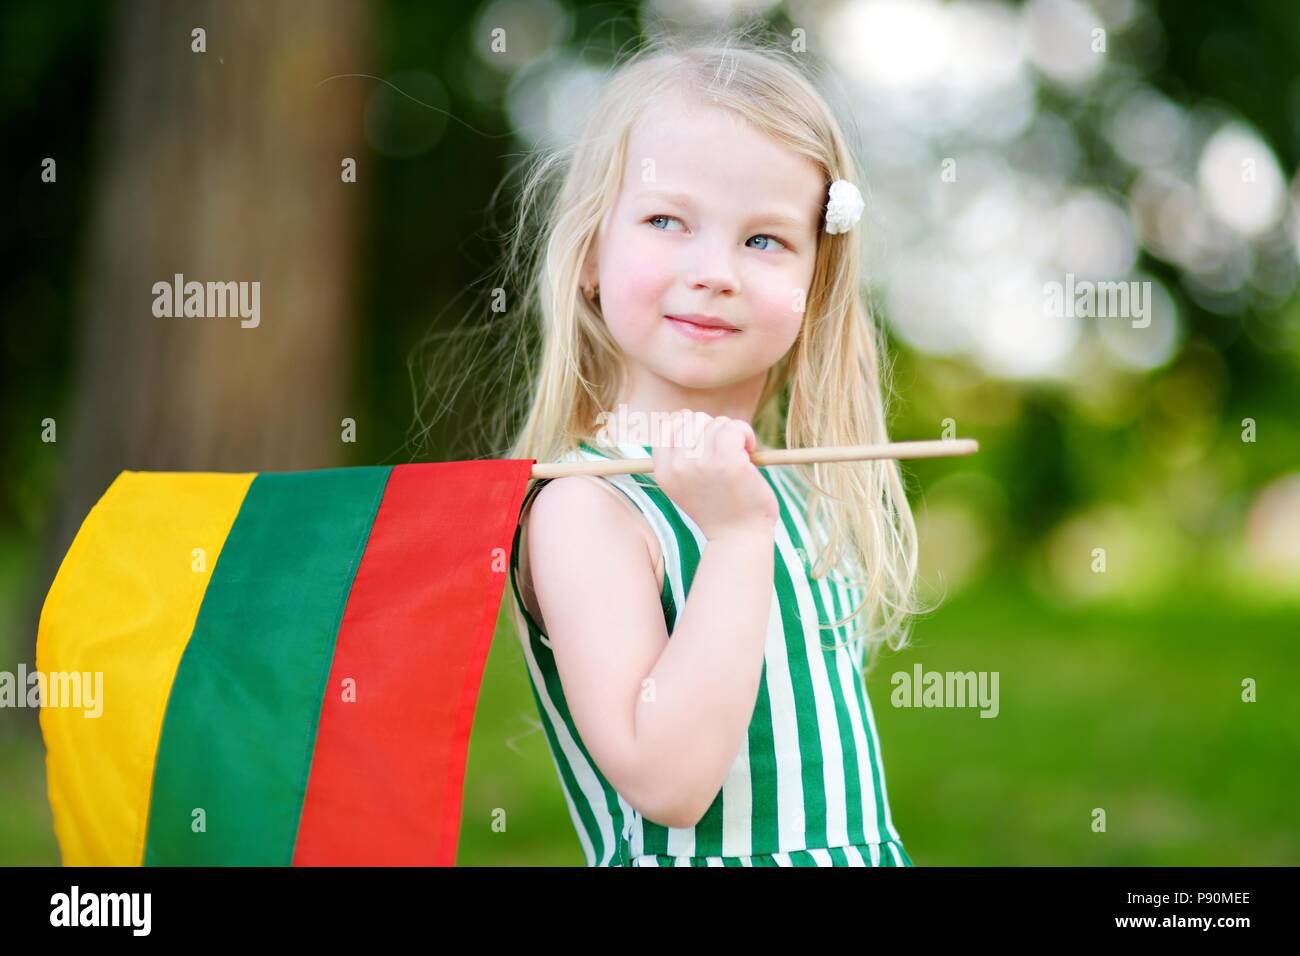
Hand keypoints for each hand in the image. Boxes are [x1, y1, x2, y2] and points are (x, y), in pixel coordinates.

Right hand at [650, 410, 778, 540]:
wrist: (738, 538)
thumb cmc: (719, 508)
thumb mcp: (688, 483)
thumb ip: (681, 454)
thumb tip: (684, 414)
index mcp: (664, 472)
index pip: (671, 426)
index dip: (693, 428)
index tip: (708, 446)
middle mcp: (678, 467)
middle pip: (694, 419)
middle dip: (714, 430)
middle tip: (726, 454)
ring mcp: (702, 465)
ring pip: (717, 422)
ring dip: (734, 434)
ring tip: (739, 457)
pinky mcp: (728, 464)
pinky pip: (735, 427)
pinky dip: (746, 433)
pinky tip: (750, 451)